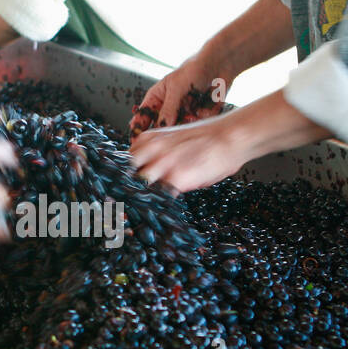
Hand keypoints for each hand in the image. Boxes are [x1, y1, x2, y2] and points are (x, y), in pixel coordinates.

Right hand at [130, 53, 227, 136]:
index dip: (139, 129)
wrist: (219, 65)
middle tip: (174, 126)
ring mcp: (183, 114)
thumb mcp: (176, 88)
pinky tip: (204, 108)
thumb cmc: (194, 69)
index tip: (138, 139)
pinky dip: (200, 118)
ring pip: (179, 130)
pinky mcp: (197, 117)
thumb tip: (161, 126)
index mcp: (157, 98)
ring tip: (193, 112)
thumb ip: (168, 109)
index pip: (143, 117)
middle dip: (168, 129)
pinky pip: (196, 126)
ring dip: (187, 122)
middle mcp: (168, 108)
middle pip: (161, 128)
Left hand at [131, 91, 331, 192]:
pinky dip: (157, 206)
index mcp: (147, 140)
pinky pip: (159, 198)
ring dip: (138, 200)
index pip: (121, 164)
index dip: (119, 180)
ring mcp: (161, 164)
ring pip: (137, 188)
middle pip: (123, 177)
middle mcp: (149, 150)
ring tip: (137, 212)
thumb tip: (146, 176)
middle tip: (123, 205)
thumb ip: (156, 155)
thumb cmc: (207, 139)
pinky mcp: (175, 178)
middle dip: (123, 191)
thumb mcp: (173, 141)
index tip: (117, 192)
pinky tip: (158, 212)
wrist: (230, 136)